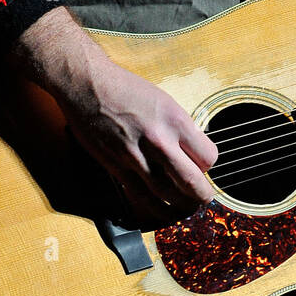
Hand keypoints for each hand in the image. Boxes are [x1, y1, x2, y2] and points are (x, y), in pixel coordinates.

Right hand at [60, 54, 218, 219]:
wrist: (87, 84)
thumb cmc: (125, 88)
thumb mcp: (164, 101)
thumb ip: (178, 128)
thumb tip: (191, 151)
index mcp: (175, 120)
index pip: (207, 157)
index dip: (208, 165)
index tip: (204, 166)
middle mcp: (158, 140)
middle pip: (191, 182)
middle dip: (202, 194)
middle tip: (204, 197)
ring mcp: (136, 155)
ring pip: (167, 194)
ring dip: (182, 205)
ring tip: (188, 206)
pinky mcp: (116, 166)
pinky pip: (141, 195)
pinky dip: (157, 208)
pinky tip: (164, 211)